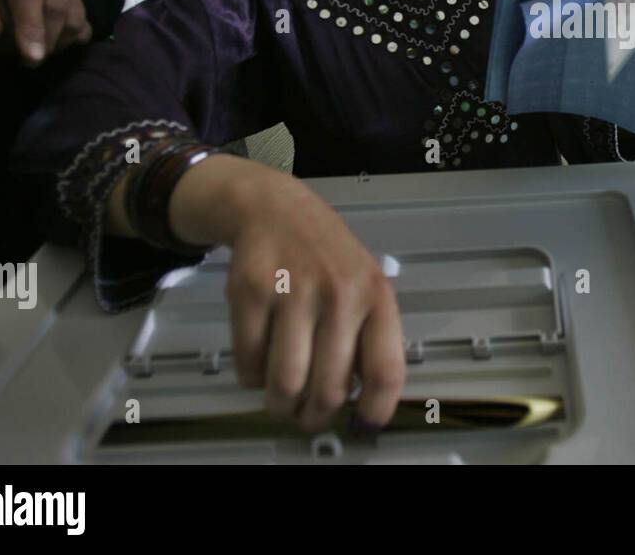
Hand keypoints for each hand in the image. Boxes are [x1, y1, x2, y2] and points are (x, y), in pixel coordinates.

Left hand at [0, 0, 91, 65]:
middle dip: (46, 39)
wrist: (12, 8)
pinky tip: (54, 43)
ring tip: (39, 49)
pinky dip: (72, 41)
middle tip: (31, 61)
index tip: (32, 57)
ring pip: (74, 17)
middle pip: (56, 5)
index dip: (30, 26)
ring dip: (59, 42)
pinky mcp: (82, 0)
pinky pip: (85, 26)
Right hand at [166, 156, 405, 432]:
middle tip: (307, 416)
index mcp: (376, 297)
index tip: (363, 424)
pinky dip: (251, 377)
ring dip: (280, 405)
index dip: (375, 411)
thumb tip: (363, 405)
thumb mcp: (365, 285)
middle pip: (329, 390)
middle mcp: (339, 295)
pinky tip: (260, 361)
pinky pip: (249, 363)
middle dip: (314, 417)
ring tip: (281, 399)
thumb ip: (368, 338)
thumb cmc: (326, 256)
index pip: (385, 372)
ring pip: (285, 384)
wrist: (276, 209)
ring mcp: (293, 293)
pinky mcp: (250, 293)